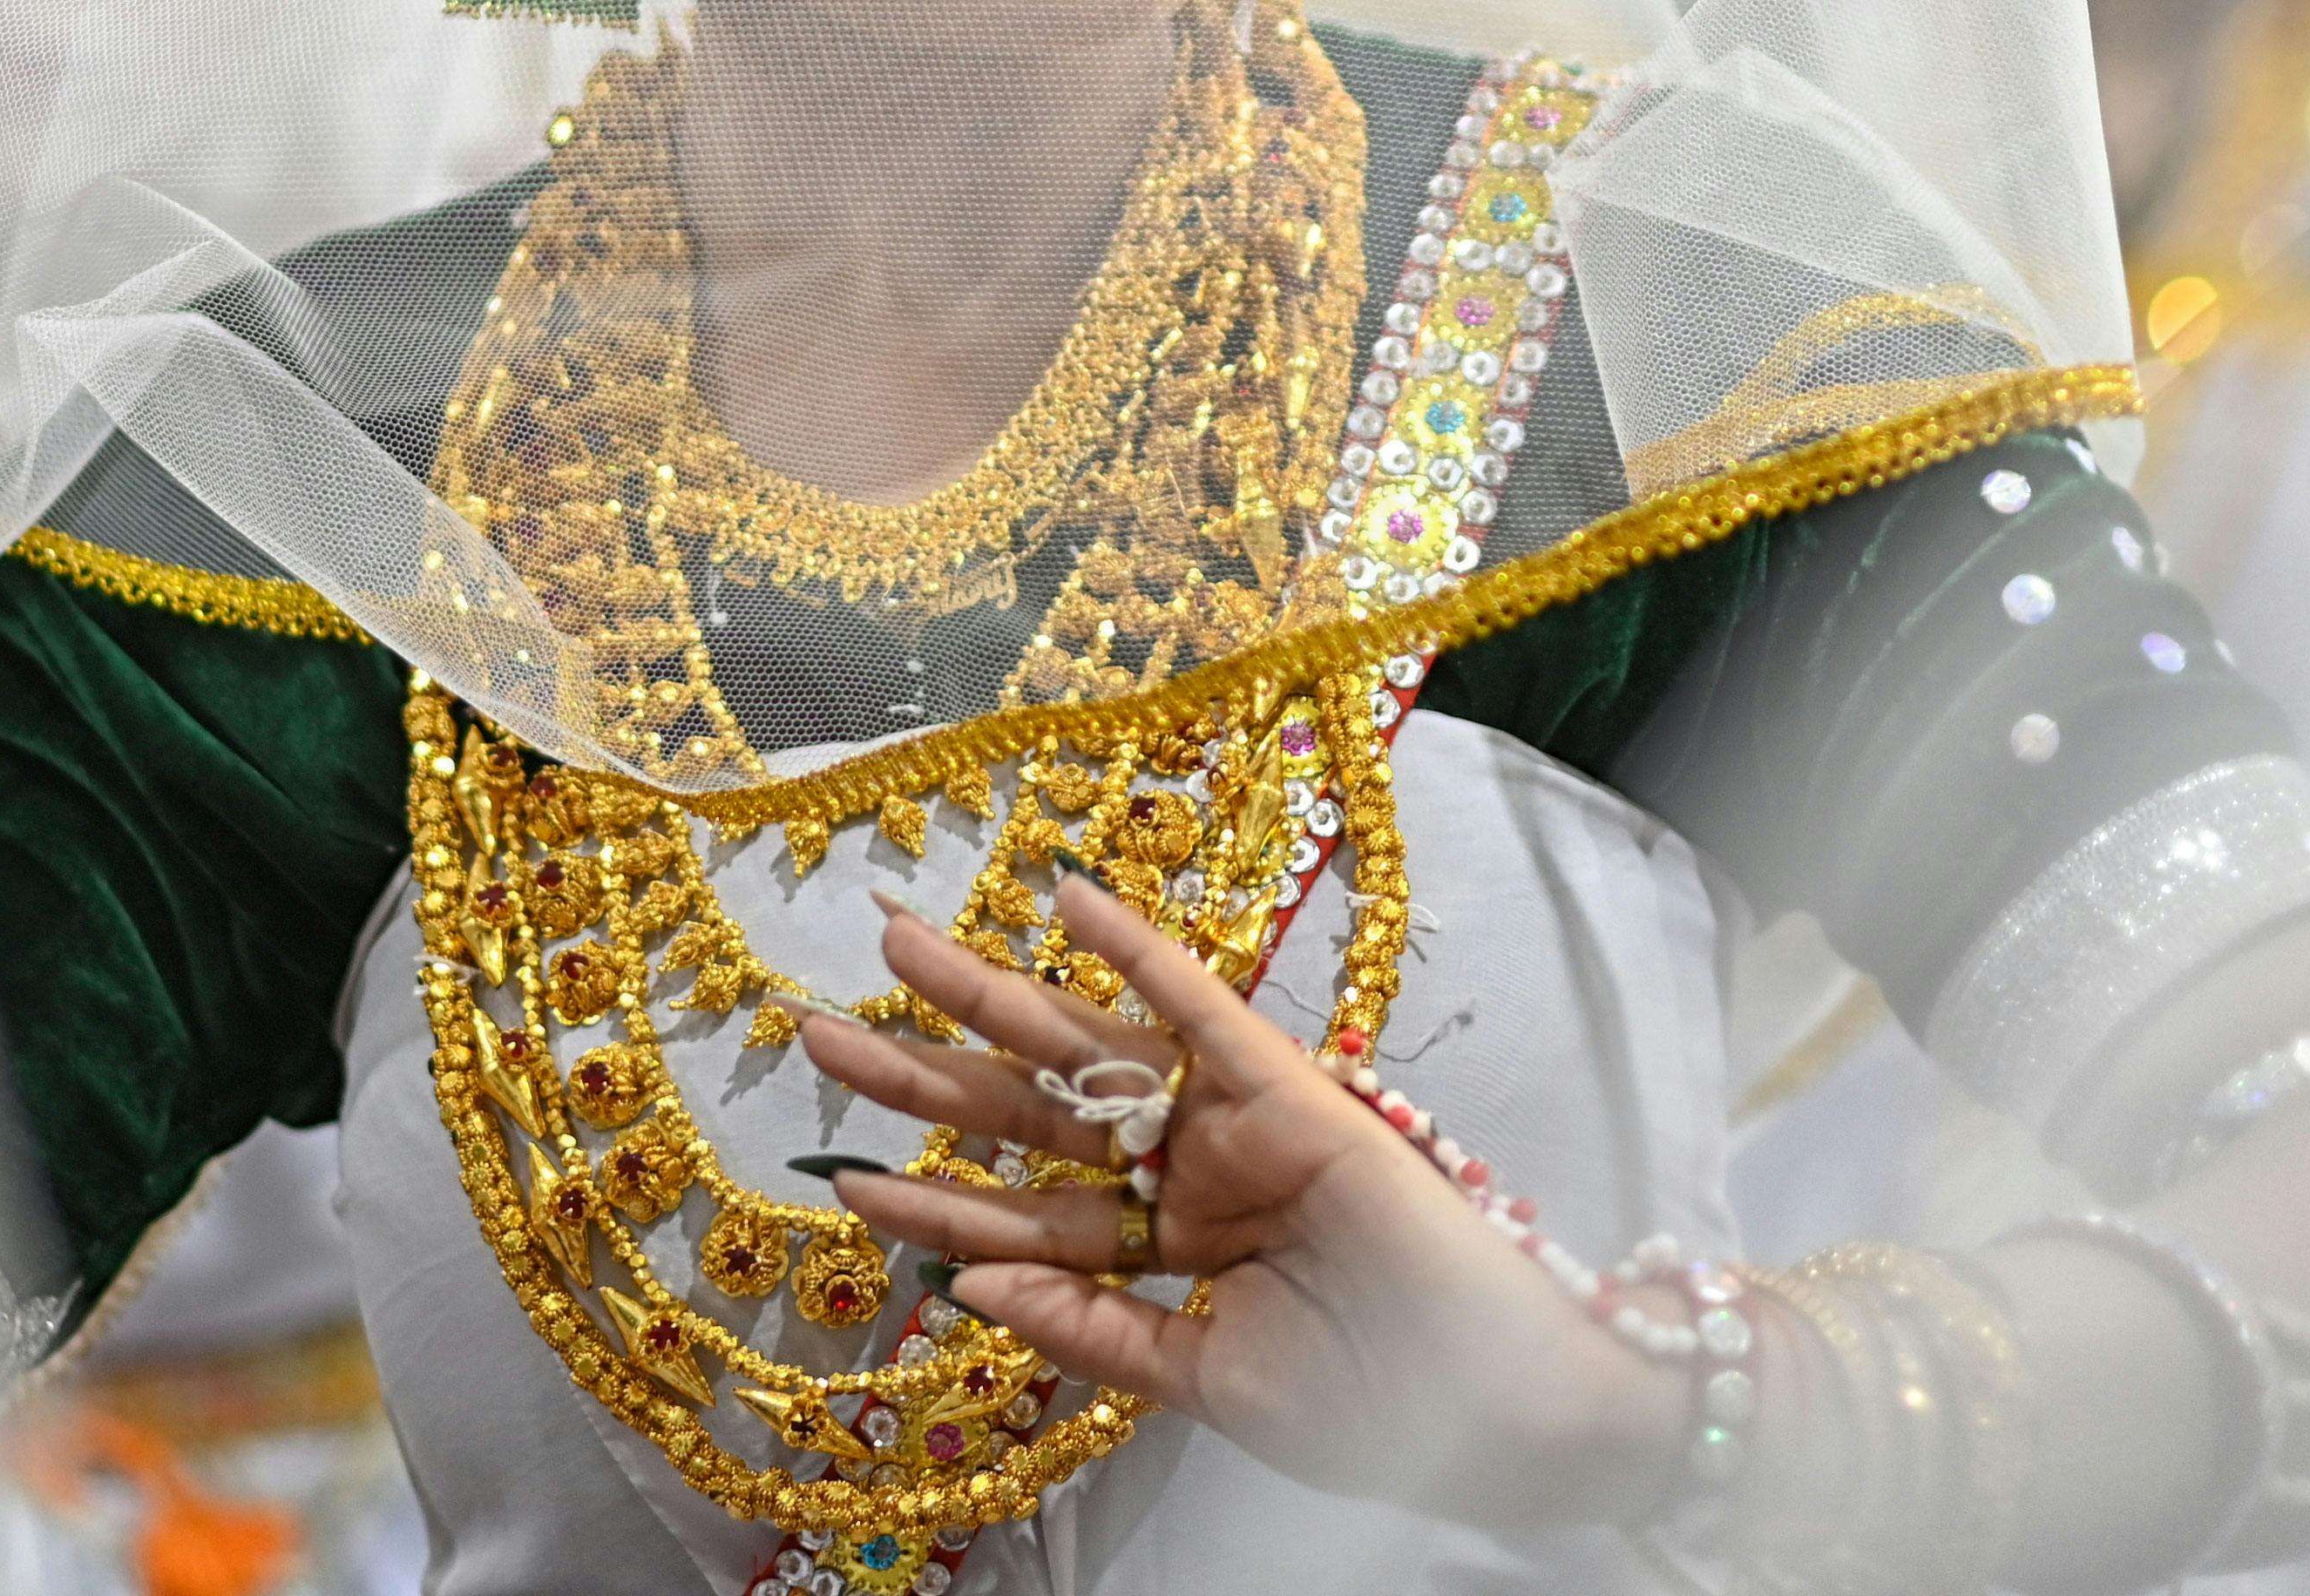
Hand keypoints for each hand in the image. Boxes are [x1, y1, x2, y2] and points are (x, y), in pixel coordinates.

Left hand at [795, 875, 1689, 1537]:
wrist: (1490, 1409)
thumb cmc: (1371, 1410)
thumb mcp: (1210, 1387)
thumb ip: (1096, 1335)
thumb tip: (967, 1281)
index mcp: (1159, 1254)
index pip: (1019, 1216)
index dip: (931, 1195)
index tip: (838, 1172)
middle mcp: (1179, 1177)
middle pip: (1027, 1117)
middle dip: (925, 1073)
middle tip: (819, 1030)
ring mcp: (1228, 1126)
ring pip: (1087, 1049)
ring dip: (994, 995)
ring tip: (899, 944)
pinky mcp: (1288, 1090)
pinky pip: (1199, 1006)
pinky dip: (1135, 952)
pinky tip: (1068, 899)